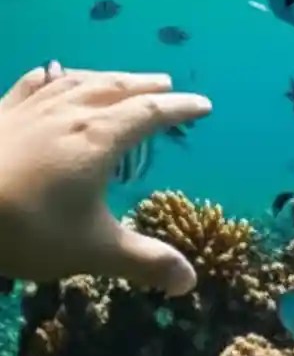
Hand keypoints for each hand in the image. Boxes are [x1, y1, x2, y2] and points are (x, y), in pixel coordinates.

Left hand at [0, 62, 211, 295]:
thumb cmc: (28, 229)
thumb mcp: (93, 251)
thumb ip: (144, 262)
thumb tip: (189, 282)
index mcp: (101, 137)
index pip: (151, 113)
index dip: (179, 108)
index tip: (203, 106)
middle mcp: (70, 113)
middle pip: (116, 88)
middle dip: (145, 85)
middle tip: (166, 83)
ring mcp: (29, 109)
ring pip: (76, 81)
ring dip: (105, 77)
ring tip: (119, 78)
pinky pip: (31, 85)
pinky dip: (50, 76)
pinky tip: (49, 72)